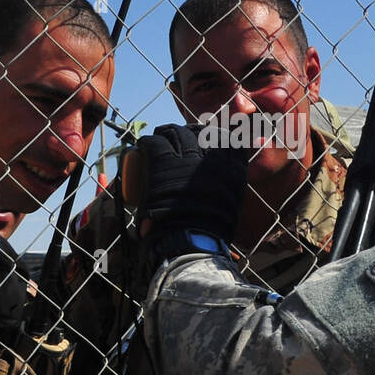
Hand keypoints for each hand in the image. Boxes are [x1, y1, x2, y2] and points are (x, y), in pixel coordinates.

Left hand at [124, 124, 247, 253]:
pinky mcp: (162, 161)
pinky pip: (153, 142)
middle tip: (179, 138)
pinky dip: (146, 143)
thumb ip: (230, 193)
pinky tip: (142, 146)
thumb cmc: (209, 232)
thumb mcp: (230, 206)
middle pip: (200, 133)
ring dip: (167, 133)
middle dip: (189, 133)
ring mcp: (187, 158)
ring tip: (160, 138)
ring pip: (175, 132)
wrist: (189, 241)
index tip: (208, 139)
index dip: (216, 137)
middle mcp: (211, 158)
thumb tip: (224, 191)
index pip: (228, 141)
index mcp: (232, 169)